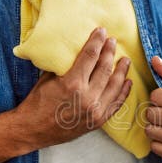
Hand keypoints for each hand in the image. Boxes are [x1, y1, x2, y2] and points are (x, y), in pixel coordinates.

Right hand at [14, 27, 132, 150]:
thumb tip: (77, 50)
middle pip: (105, 69)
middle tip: (113, 42)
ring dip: (121, 71)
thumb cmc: (37, 103)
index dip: (97, 41)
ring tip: (125, 60)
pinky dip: (123, 91)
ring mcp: (95, 111)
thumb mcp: (47, 79)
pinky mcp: (99, 120)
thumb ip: (64, 65)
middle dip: (109, 52)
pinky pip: (116, 103)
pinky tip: (127, 82)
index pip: (90, 56)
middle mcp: (87, 97)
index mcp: (72, 83)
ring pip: (114, 85)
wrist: (33, 130)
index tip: (102, 32)